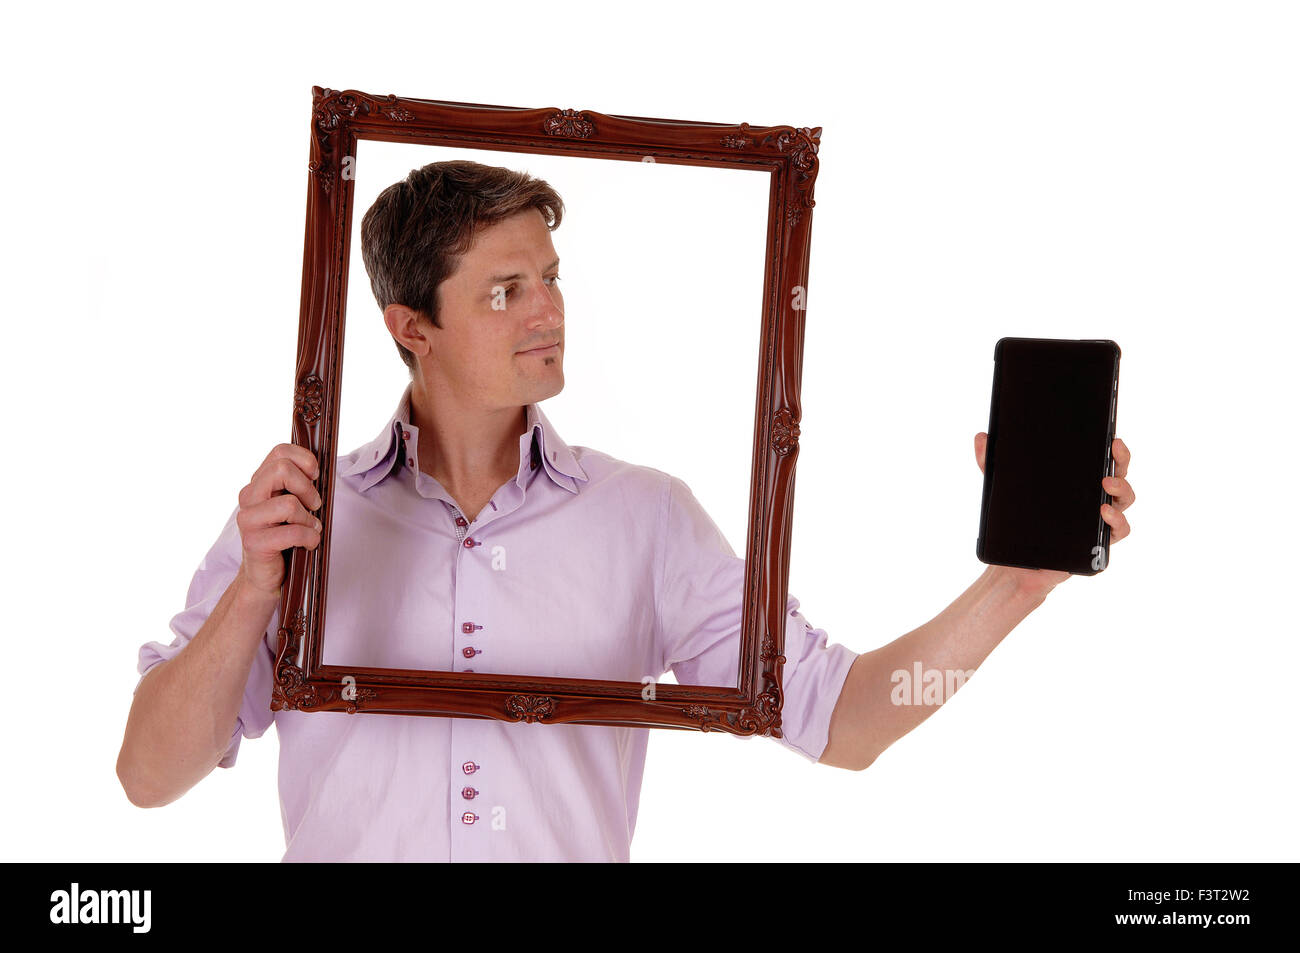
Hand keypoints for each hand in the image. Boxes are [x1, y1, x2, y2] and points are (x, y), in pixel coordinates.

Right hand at [235, 444, 322, 598]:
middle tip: (314, 505)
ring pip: (289, 504)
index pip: (280, 452)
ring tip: (310, 529)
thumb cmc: (285, 538)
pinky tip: (308, 544)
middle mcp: (249, 497)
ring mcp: (248, 519)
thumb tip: (321, 469)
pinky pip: (292, 533)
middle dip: (307, 488)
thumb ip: (301, 486)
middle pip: (281, 469)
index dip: (304, 460)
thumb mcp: (295, 506)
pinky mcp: (253, 542)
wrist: (265, 575)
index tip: (315, 476)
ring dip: (309, 519)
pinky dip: (309, 538)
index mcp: (259, 483)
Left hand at [974, 433, 1134, 599]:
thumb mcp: (1003, 490)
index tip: (1111, 436)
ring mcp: (1098, 521)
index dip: (1112, 448)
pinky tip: (1104, 513)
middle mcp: (1092, 500)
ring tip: (1105, 484)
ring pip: (1124, 501)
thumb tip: (981, 437)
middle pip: (1119, 475)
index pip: (1101, 460)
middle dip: (1121, 461)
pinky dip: (1118, 522)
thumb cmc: (1016, 525)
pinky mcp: (1097, 544)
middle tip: (1113, 451)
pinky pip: (1118, 532)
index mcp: (1077, 483)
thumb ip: (991, 462)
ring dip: (1122, 490)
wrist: (1014, 565)